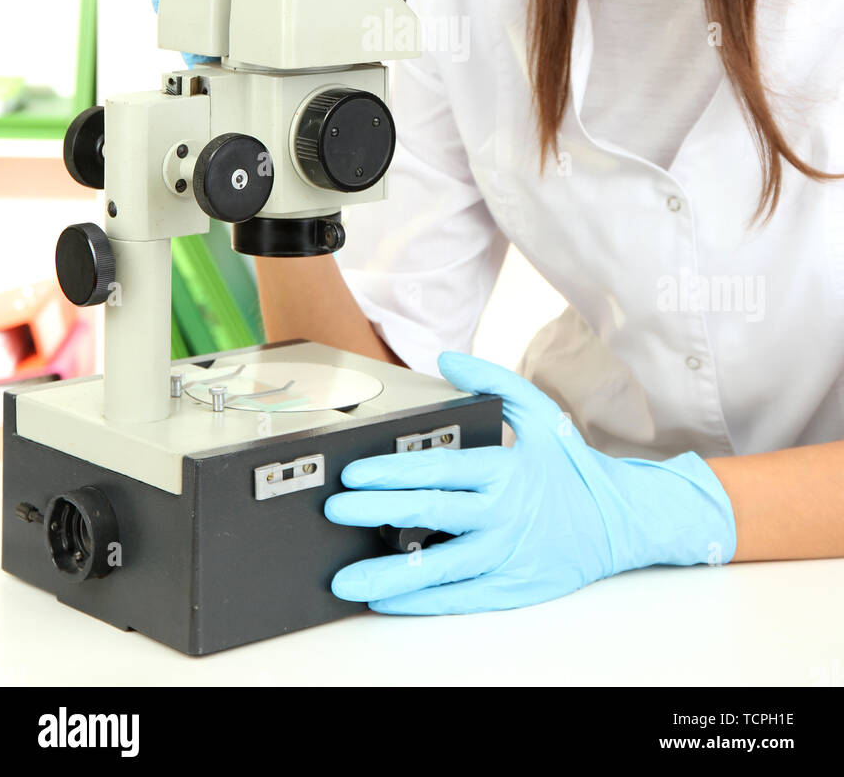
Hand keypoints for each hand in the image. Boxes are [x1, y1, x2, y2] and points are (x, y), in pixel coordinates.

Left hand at [324, 352, 736, 614]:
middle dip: (376, 513)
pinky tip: (387, 599)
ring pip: (440, 569)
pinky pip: (459, 598)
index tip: (353, 475)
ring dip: (389, 575)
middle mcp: (504, 515)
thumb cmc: (574, 468)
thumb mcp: (541, 411)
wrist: (623, 522)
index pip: (438, 469)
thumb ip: (492, 381)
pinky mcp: (512, 589)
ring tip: (345, 580)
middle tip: (335, 512)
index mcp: (506, 470)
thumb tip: (447, 357)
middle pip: (431, 515)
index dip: (392, 473)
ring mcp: (507, 556)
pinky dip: (420, 601)